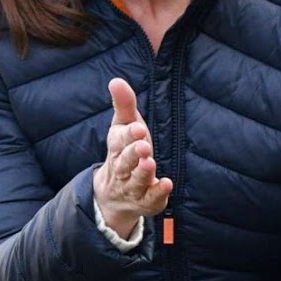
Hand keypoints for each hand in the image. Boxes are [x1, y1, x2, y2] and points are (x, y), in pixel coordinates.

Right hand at [92, 78, 171, 237]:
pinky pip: (151, 198)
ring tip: (150, 163)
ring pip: (136, 180)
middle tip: (144, 145)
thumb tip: (116, 80)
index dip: (128, 135)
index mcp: (116, 147)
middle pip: (125, 161)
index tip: (137, 127)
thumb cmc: (124, 151)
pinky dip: (158, 193)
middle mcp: (122, 168)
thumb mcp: (123, 127)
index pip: (119, 140)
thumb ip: (124, 104)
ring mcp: (133, 186)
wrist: (114, 194)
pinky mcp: (146, 200)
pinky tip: (167, 184)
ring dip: (143, 172)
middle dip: (133, 153)